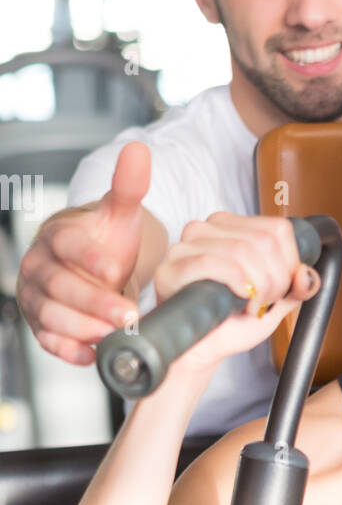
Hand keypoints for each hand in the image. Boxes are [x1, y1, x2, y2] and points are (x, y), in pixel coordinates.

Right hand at [16, 141, 148, 365]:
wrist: (91, 266)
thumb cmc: (103, 241)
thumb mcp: (119, 214)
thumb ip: (128, 186)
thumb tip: (139, 150)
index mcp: (58, 236)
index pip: (68, 246)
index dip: (89, 258)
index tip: (115, 268)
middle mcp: (40, 267)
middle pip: (61, 287)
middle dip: (94, 302)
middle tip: (127, 313)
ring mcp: (38, 298)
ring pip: (52, 316)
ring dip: (84, 328)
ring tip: (115, 333)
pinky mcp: (42, 326)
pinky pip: (48, 341)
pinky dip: (69, 350)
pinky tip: (92, 354)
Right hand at [151, 210, 320, 375]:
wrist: (204, 349)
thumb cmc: (234, 321)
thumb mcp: (276, 302)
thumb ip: (297, 287)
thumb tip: (306, 275)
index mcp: (234, 227)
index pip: (278, 229)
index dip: (289, 263)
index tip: (281, 290)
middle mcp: (208, 228)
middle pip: (263, 241)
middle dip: (274, 280)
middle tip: (264, 303)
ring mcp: (186, 245)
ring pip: (241, 250)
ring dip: (257, 286)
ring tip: (251, 306)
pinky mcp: (171, 267)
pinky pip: (210, 262)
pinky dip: (233, 281)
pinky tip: (238, 297)